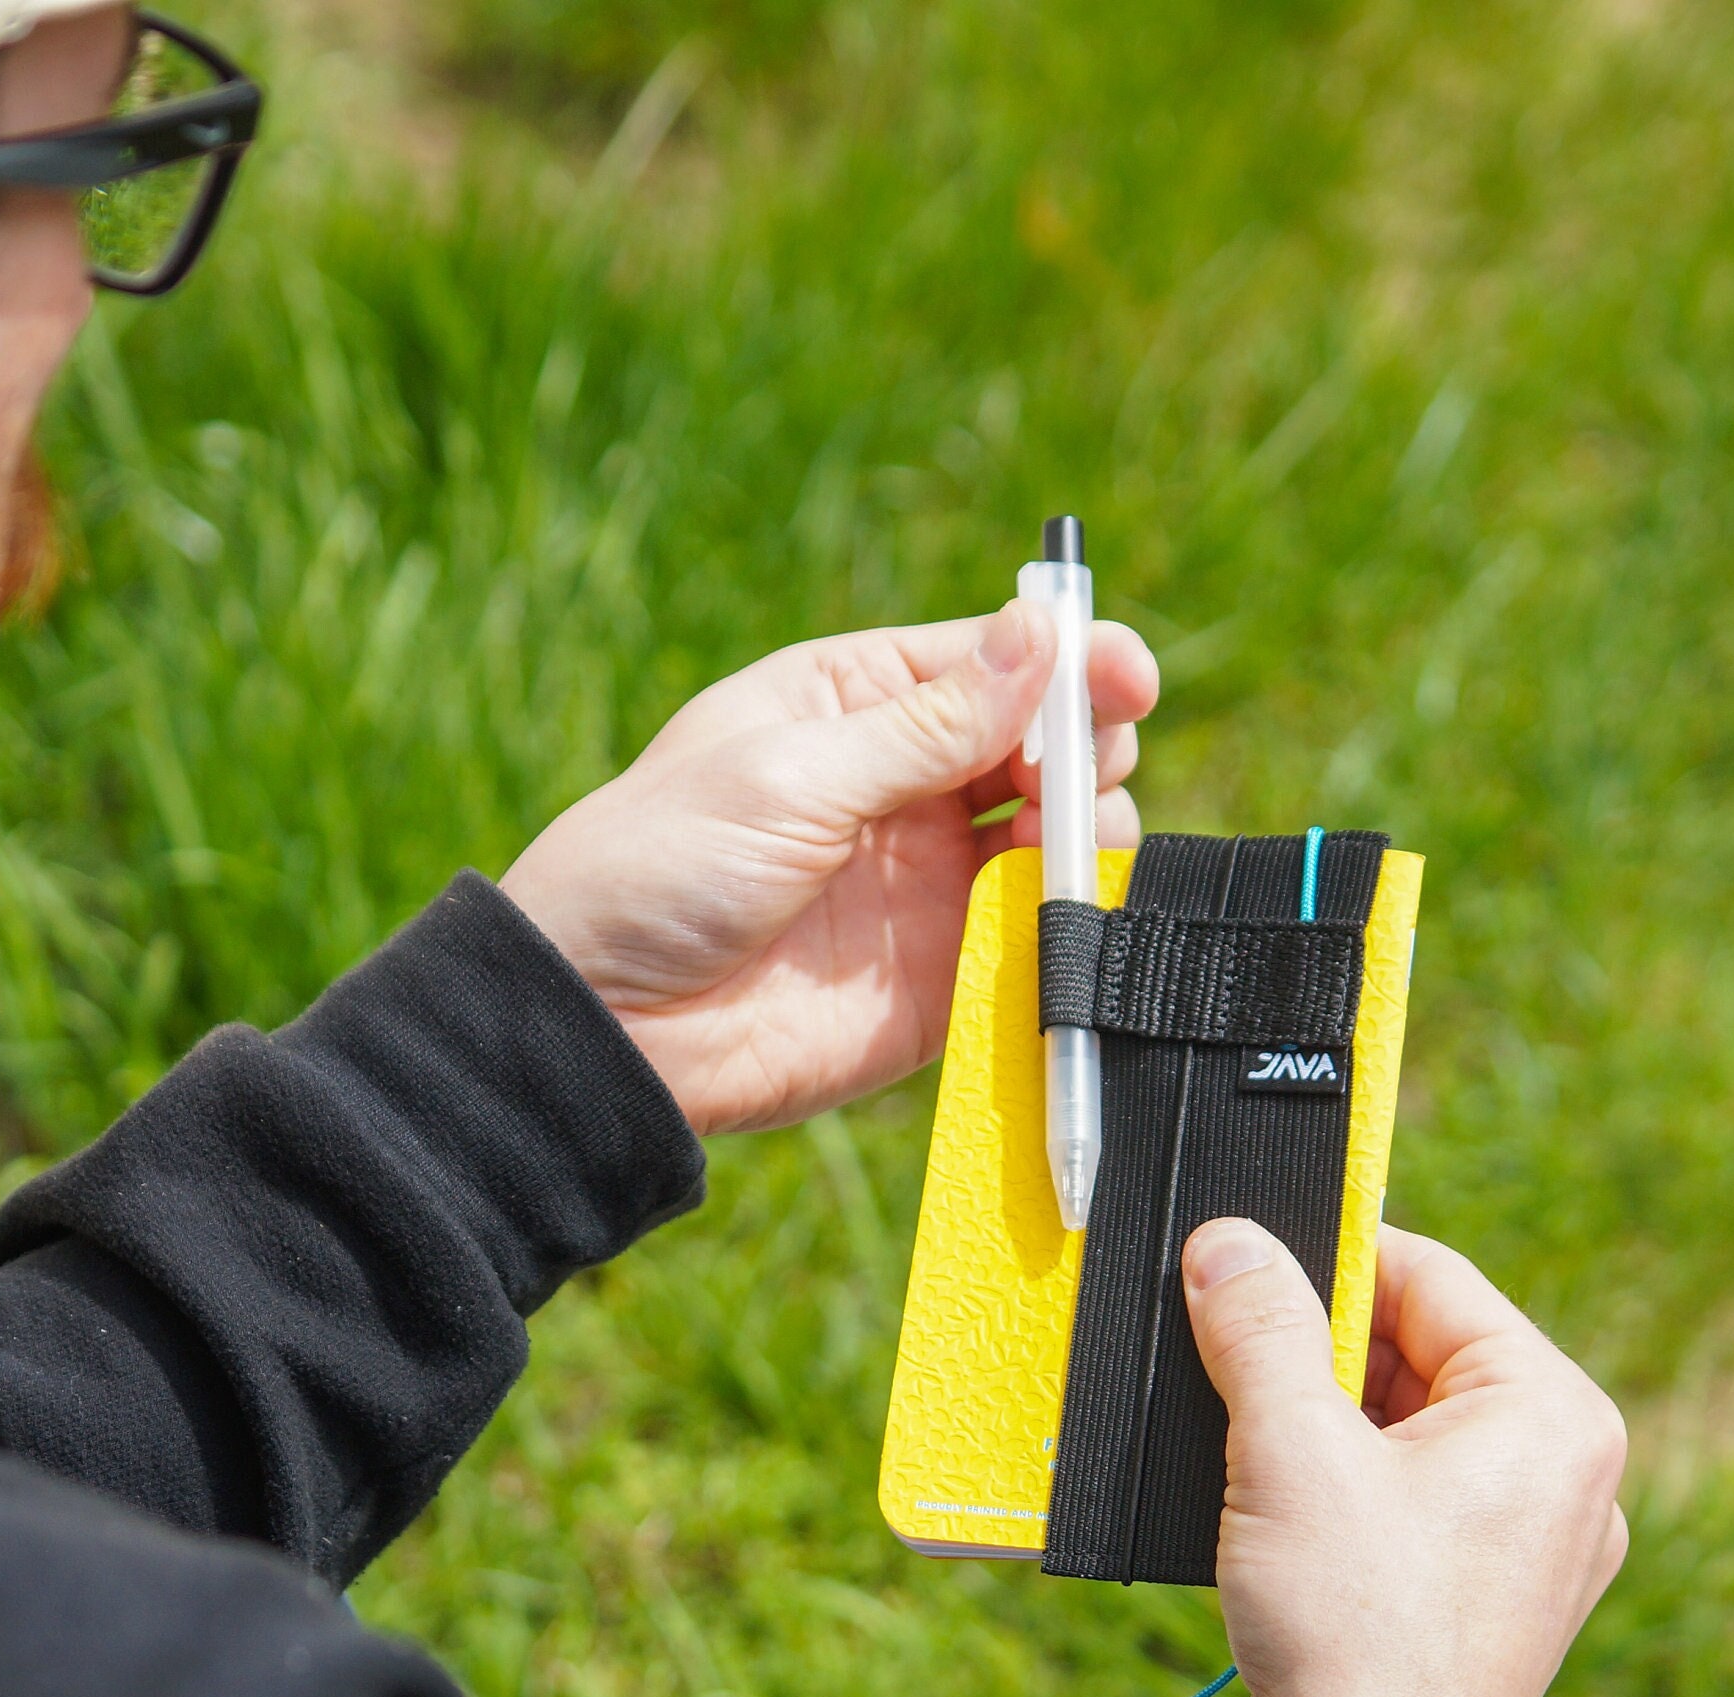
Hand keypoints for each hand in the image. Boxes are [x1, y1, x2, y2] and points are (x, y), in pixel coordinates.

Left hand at [500, 604, 1156, 1134]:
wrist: (606, 1027)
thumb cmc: (661, 869)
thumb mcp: (791, 774)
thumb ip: (928, 723)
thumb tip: (1041, 633)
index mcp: (853, 704)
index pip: (991, 661)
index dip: (1068, 662)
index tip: (1126, 677)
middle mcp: (902, 784)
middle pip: (1041, 743)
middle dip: (1085, 745)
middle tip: (1074, 770)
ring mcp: (927, 879)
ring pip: (1057, 836)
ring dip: (1088, 828)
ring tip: (1067, 837)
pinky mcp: (942, 974)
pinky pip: (1036, 937)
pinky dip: (1072, 920)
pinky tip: (1069, 907)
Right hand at [1182, 1219, 1628, 1696]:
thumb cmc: (1352, 1622)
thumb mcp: (1290, 1445)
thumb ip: (1259, 1326)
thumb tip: (1229, 1241)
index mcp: (1554, 1415)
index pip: (1435, 1279)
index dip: (1330, 1258)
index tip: (1244, 1260)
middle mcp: (1570, 1475)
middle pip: (1425, 1354)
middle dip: (1320, 1350)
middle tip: (1229, 1358)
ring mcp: (1538, 1548)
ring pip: (1413, 1430)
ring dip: (1324, 1420)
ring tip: (1249, 1442)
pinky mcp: (1491, 1604)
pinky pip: (1416, 1501)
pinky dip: (1344, 1486)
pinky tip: (1278, 1509)